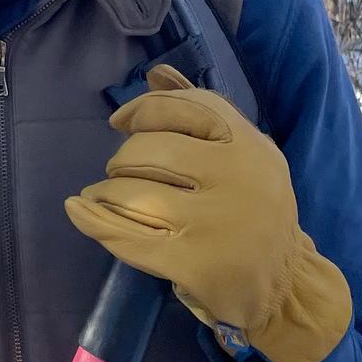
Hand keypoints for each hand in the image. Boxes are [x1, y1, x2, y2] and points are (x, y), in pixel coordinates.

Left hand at [64, 64, 351, 361]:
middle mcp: (236, 180)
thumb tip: (155, 72)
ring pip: (132, 193)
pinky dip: (92, 220)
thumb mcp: (240, 157)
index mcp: (250, 147)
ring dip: (105, 192)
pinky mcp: (191, 264)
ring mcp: (214, 224)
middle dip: (122, 159)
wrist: (282, 288)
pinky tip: (79, 210)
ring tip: (105, 198)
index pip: (184, 106)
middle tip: (121, 174)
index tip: (121, 123)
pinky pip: (125, 235)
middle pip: (150, 150)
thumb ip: (198, 113)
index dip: (142, 109)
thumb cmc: (251, 213)